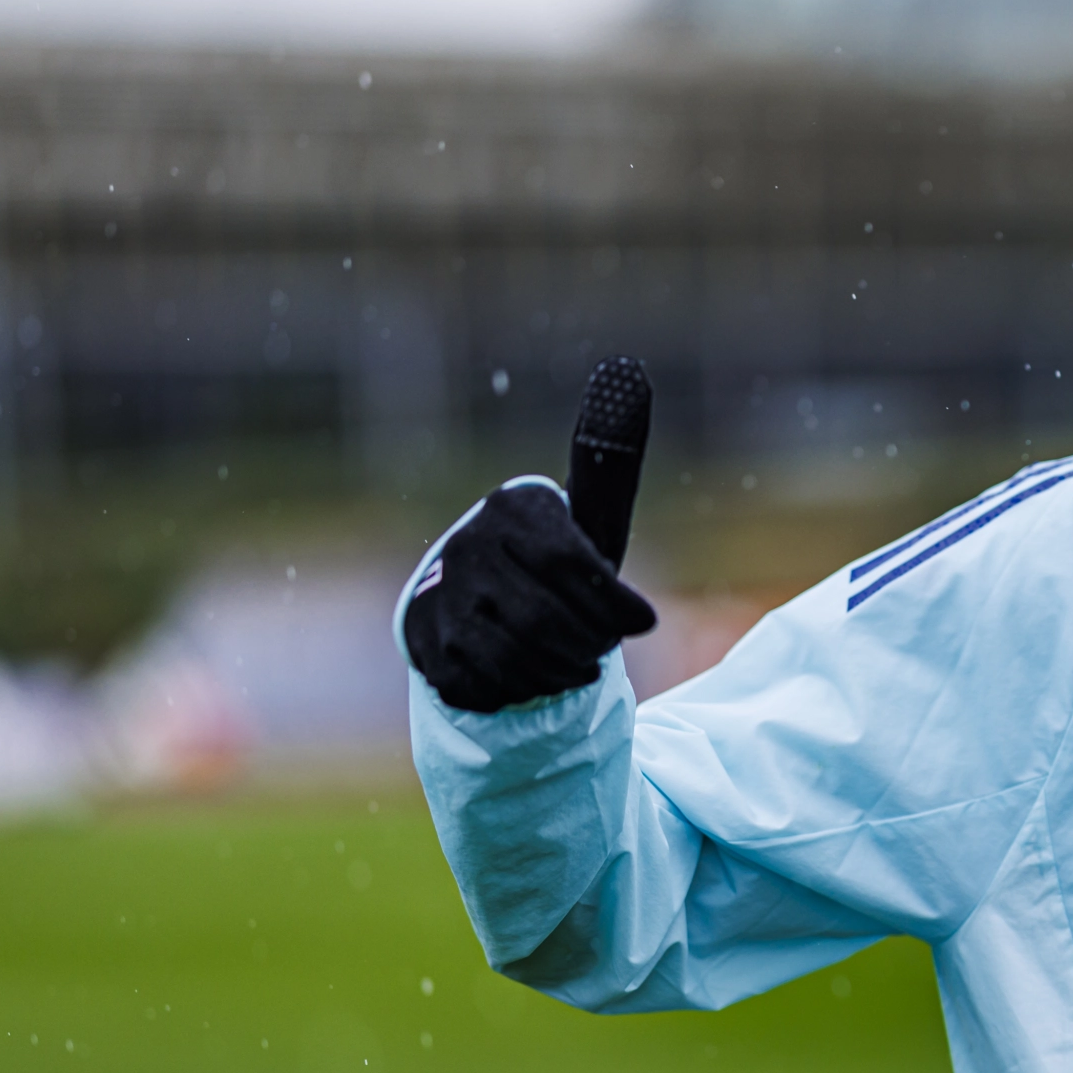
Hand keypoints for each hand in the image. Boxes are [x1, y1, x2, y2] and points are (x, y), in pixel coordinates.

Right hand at [403, 480, 655, 712]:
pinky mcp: (427, 643)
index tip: (644, 622)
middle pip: (544, 619)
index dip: (614, 603)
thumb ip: (610, 473)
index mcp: (511, 508)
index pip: (569, 563)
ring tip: (581, 664)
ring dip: (563, 671)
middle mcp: (466, 547)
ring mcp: (440, 597)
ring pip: (515, 657)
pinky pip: (487, 684)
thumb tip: (628, 384)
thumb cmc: (551, 559)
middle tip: (605, 647)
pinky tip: (539, 673)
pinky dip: (525, 689)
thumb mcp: (584, 521)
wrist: (473, 594)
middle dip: (591, 643)